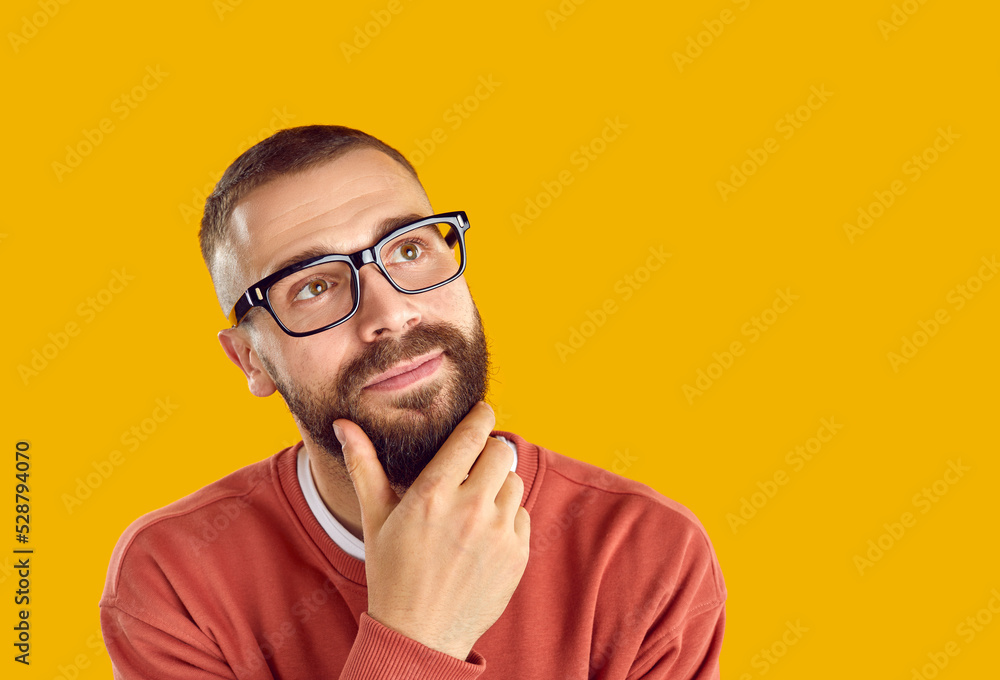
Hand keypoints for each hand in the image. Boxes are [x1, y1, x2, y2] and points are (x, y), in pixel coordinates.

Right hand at [335, 401, 529, 660]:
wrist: (419, 636)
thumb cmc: (392, 574)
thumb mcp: (375, 519)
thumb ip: (364, 466)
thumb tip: (344, 424)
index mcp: (434, 494)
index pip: (472, 435)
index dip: (481, 417)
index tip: (482, 412)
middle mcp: (470, 509)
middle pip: (502, 452)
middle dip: (490, 452)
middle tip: (475, 463)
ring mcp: (498, 534)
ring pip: (514, 483)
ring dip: (499, 485)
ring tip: (474, 504)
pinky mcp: (517, 555)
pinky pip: (522, 516)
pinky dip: (507, 518)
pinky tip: (482, 535)